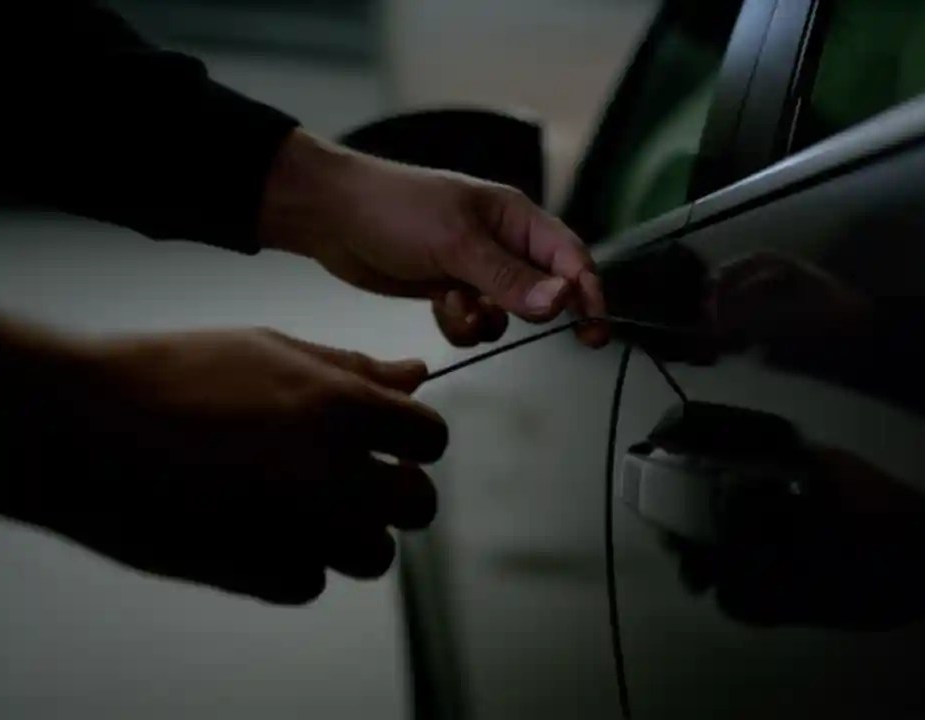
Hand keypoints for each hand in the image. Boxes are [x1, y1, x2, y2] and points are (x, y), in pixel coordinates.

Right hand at [0, 323, 445, 604]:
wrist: (80, 426)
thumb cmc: (170, 374)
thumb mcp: (269, 349)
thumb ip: (353, 369)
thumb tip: (415, 375)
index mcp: (340, 409)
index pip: (430, 438)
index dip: (414, 437)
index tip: (391, 439)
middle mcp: (331, 473)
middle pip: (417, 505)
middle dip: (397, 489)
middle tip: (361, 475)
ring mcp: (297, 529)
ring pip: (374, 555)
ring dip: (354, 533)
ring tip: (308, 503)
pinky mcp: (255, 573)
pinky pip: (311, 581)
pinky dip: (296, 561)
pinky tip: (262, 525)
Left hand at [259, 129, 607, 347]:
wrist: (330, 216)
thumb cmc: (392, 209)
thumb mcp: (457, 244)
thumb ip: (510, 278)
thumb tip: (561, 301)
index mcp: (515, 218)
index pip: (570, 258)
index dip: (589, 292)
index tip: (594, 328)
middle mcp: (502, 242)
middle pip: (546, 288)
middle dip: (540, 313)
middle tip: (564, 338)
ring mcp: (475, 267)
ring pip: (508, 313)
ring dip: (487, 322)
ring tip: (457, 308)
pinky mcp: (449, 288)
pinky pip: (474, 321)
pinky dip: (461, 324)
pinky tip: (438, 309)